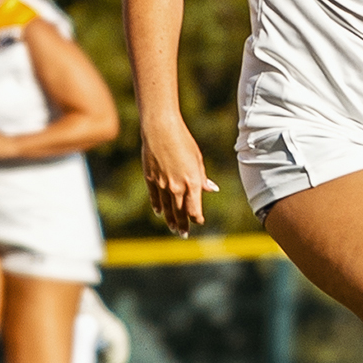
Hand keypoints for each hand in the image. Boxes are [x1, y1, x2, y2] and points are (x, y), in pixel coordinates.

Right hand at [142, 116, 217, 236]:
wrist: (161, 129)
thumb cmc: (183, 141)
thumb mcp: (197, 159)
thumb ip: (202, 178)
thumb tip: (212, 189)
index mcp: (192, 182)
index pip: (194, 208)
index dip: (197, 217)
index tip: (198, 221)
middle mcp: (177, 187)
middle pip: (180, 212)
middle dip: (183, 224)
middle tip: (183, 234)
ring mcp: (162, 184)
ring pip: (166, 208)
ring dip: (170, 220)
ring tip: (174, 228)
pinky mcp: (150, 178)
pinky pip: (154, 197)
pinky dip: (157, 206)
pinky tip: (159, 212)